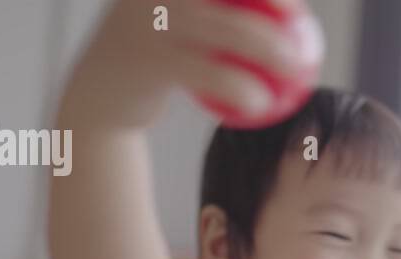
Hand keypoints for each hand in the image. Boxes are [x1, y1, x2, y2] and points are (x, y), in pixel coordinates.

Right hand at [61, 0, 317, 128]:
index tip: (294, 5)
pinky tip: (262, 105)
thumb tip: (283, 21)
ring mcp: (149, 18)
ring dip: (270, 50)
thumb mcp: (176, 28)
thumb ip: (214, 18)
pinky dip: (240, 87)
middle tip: (303, 29)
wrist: (96, 100)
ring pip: (227, 29)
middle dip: (274, 2)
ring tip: (298, 71)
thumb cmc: (153, 63)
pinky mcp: (148, 59)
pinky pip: (209, 72)